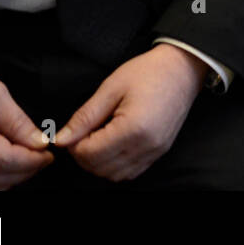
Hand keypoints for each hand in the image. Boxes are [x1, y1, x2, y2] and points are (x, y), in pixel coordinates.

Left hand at [54, 45, 206, 181]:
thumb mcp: (111, 88)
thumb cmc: (148, 72)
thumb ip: (85, 117)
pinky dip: (116, 165)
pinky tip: (114, 145)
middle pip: (100, 168)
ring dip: (100, 163)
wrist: (182, 69)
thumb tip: (61, 139)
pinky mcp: (160, 152)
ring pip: (115, 175)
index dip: (74, 145)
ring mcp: (155, 151)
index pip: (90, 154)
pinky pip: (131, 172)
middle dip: (84, 155)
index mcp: (133, 128)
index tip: (76, 129)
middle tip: (84, 133)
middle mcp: (146, 145)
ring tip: (99, 138)